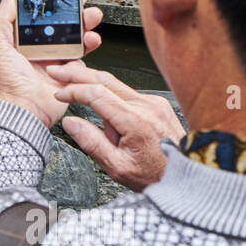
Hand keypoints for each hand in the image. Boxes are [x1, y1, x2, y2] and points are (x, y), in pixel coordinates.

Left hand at [0, 0, 103, 128]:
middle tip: (83, 6)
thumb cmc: (10, 82)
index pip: (40, 18)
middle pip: (62, 26)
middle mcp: (41, 49)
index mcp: (24, 42)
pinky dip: (88, 49)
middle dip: (75, 15)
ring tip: (90, 24)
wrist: (27, 108)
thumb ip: (1, 20)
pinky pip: (82, 57)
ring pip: (76, 39)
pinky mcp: (69, 72)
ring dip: (86, 29)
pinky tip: (87, 45)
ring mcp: (57, 60)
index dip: (52, 6)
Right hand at [45, 63, 184, 190]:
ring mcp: (153, 102)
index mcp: (135, 121)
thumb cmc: (154, 175)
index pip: (97, 94)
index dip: (73, 90)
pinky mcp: (156, 103)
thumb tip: (70, 123)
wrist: (187, 175)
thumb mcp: (117, 167)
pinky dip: (112, 103)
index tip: (58, 93)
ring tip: (92, 116)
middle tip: (58, 70)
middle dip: (78, 73)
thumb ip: (91, 143)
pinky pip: (127, 96)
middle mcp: (147, 106)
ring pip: (115, 86)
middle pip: (105, 79)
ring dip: (96, 92)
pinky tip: (113, 125)